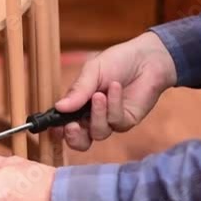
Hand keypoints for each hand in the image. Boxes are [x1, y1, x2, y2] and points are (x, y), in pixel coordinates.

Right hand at [54, 31, 176, 150]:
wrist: (147, 58)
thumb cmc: (117, 61)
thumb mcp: (92, 71)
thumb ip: (77, 90)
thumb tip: (59, 107)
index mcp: (78, 104)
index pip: (64, 123)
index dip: (57, 130)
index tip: (54, 127)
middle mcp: (92, 116)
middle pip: (80, 141)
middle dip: (74, 138)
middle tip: (71, 126)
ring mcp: (110, 121)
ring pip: (98, 133)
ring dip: (97, 115)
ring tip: (99, 95)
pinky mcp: (127, 121)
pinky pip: (116, 121)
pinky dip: (114, 105)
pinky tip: (115, 88)